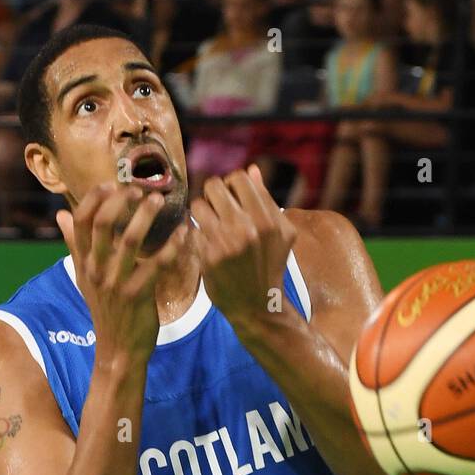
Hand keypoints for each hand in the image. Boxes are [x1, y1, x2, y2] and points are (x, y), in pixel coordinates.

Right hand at [56, 182, 188, 372]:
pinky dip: (172, 245)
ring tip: (159, 201)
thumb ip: (75, 245)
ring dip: (146, 216)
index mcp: (84, 263)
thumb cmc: (106, 310)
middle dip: (121, 201)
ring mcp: (117, 283)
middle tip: (140, 190)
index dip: (95, 199)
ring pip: (130, 240)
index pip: (82, 221)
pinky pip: (157, 263)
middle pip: (103, 224)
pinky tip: (183, 232)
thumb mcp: (85, 278)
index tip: (111, 184)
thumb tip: (61, 216)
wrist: (117, 350)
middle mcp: (97, 270)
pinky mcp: (138, 295)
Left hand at [190, 164, 295, 329]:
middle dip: (214, 194)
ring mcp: (225, 243)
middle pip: (213, 186)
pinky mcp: (208, 257)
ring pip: (198, 205)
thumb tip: (252, 169)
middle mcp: (245, 228)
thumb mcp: (280, 233)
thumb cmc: (270, 265)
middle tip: (218, 208)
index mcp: (266, 219)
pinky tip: (208, 244)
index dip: (233, 184)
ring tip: (211, 224)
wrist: (257, 306)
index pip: (239, 178)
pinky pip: (193, 230)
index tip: (233, 198)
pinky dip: (198, 234)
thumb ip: (266, 199)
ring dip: (202, 212)